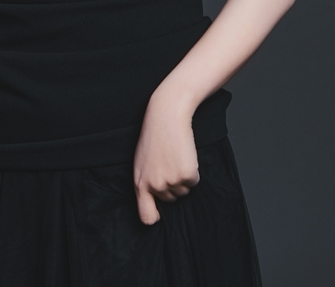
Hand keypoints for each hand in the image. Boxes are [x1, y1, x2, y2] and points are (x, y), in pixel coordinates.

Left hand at [133, 90, 199, 224]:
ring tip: (174, 155)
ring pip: (183, 191)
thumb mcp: (142, 162)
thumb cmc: (155, 137)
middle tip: (167, 162)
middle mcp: (155, 186)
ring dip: (182, 176)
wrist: (166, 116)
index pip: (146, 216)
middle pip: (170, 199)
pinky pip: (194, 181)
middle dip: (172, 184)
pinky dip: (193, 170)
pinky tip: (184, 154)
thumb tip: (154, 200)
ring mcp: (171, 182)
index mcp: (140, 184)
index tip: (158, 216)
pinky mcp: (187, 175)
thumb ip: (146, 182)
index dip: (154, 217)